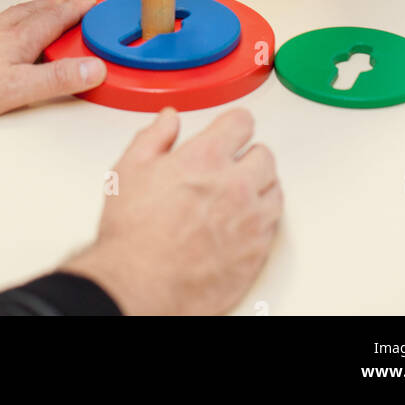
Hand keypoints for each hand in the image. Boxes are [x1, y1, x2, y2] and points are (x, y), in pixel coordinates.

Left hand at [0, 0, 105, 118]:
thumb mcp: (18, 89)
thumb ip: (57, 78)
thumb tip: (93, 68)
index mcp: (18, 41)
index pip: (54, 21)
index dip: (74, 12)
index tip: (89, 2)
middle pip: (32, 12)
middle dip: (53, 5)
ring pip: (6, 13)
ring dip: (26, 7)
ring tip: (37, 2)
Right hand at [63, 107, 282, 314]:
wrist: (139, 284)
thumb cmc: (133, 233)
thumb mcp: (130, 169)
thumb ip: (154, 136)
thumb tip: (169, 120)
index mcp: (206, 158)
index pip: (242, 122)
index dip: (235, 124)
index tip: (232, 129)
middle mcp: (236, 185)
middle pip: (265, 156)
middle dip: (249, 155)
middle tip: (234, 163)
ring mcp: (251, 221)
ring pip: (275, 190)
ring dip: (261, 187)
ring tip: (241, 192)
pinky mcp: (256, 253)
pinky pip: (273, 226)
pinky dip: (261, 220)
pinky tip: (241, 222)